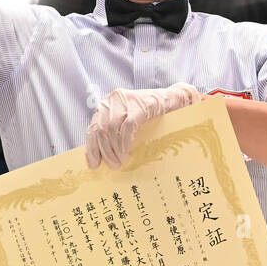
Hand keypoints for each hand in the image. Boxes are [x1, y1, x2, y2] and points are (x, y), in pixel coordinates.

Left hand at [85, 82, 203, 168]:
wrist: (174, 100)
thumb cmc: (150, 114)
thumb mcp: (127, 121)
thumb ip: (114, 133)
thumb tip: (103, 156)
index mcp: (107, 104)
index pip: (92, 128)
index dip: (92, 148)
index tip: (94, 164)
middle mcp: (113, 100)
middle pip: (100, 129)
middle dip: (105, 151)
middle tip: (113, 166)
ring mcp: (126, 100)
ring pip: (111, 128)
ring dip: (115, 149)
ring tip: (121, 161)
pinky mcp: (140, 104)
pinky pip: (127, 126)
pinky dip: (125, 142)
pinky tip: (127, 151)